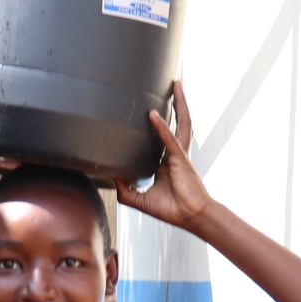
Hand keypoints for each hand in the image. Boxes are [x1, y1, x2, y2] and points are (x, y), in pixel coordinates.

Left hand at [114, 81, 211, 228]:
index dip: (159, 123)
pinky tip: (153, 115)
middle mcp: (174, 154)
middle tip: (174, 84)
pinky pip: (169, 140)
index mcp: (166, 162)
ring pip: (181, 123)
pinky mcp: (180, 160)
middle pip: (177, 122)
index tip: (150, 109)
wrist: (191, 217)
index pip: (162, 137)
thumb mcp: (139, 199)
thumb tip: (110, 176)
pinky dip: (161, 127)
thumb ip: (124, 188)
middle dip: (177, 102)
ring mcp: (179, 155)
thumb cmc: (172, 209)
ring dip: (179, 103)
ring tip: (177, 84)